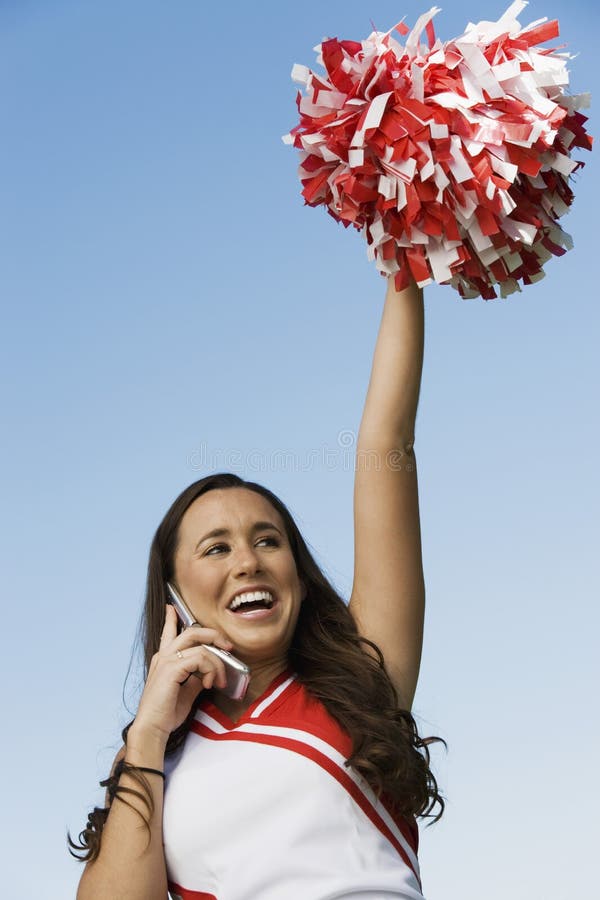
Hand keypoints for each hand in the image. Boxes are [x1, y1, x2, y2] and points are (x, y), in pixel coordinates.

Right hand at [131, 604, 233, 744]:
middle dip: (214, 635)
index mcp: (164, 659)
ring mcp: (167, 660)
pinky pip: (201, 658)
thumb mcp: (186, 691)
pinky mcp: (173, 668)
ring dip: (217, 663)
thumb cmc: (166, 713)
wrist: (153, 728)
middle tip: (228, 646)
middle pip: (192, 631)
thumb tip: (208, 673)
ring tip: (219, 681)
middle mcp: (164, 656)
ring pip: (201, 645)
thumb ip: (196, 678)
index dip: (171, 618)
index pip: (168, 632)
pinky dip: (211, 670)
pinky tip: (210, 684)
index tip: (171, 607)